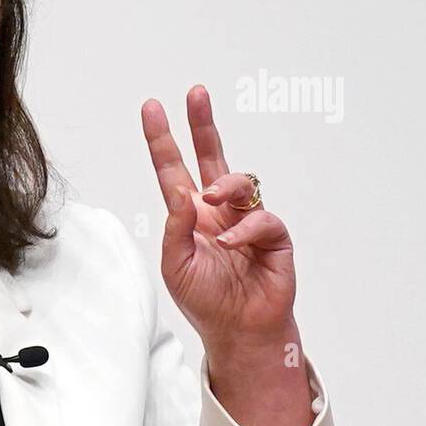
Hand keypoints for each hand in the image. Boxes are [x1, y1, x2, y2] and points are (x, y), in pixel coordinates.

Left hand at [140, 85, 296, 347]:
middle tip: (196, 94)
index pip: (173, 170)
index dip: (163, 140)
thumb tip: (180, 193)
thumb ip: (175, 228)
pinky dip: (245, 229)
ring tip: (212, 198)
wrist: (238, 331)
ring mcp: (246, 219)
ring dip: (225, 184)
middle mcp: (218, 210)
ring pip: (240, 181)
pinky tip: (232, 244)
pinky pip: (262, 218)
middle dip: (202, 124)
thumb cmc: (204, 300)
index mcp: (190, 215)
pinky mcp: (273, 236)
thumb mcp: (175, 265)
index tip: (152, 108)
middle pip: (211, 157)